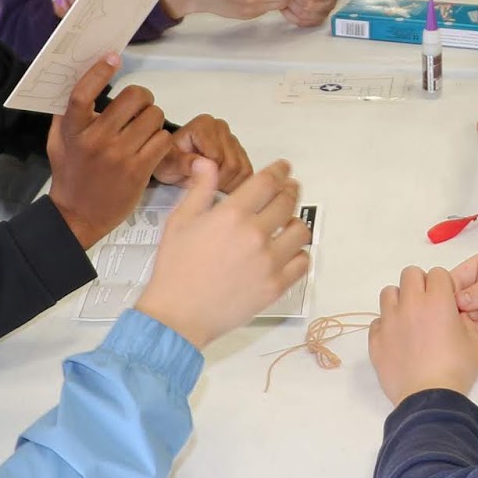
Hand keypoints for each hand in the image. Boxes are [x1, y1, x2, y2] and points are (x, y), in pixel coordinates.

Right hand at [45, 54, 174, 248]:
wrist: (78, 217)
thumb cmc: (70, 174)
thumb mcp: (58, 142)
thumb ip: (66, 114)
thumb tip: (81, 80)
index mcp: (73, 130)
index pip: (83, 93)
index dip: (99, 71)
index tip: (113, 57)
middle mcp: (96, 140)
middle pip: (133, 97)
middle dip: (142, 98)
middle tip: (140, 106)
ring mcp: (119, 156)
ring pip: (154, 117)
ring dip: (153, 119)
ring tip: (145, 130)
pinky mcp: (139, 170)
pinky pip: (163, 139)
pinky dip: (161, 139)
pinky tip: (151, 147)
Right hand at [136, 159, 311, 348]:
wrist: (178, 314)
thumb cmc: (175, 267)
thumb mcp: (180, 221)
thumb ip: (199, 189)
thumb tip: (208, 162)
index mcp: (232, 214)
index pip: (267, 182)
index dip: (279, 171)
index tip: (284, 168)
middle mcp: (256, 234)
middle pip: (287, 202)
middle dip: (290, 190)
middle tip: (289, 189)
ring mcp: (269, 262)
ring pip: (300, 231)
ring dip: (295, 222)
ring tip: (287, 223)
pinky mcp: (276, 286)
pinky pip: (302, 263)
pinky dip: (298, 254)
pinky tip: (288, 252)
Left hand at [154, 113, 251, 190]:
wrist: (172, 160)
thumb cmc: (168, 161)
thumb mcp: (168, 165)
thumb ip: (184, 163)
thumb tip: (202, 163)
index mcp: (203, 126)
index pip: (217, 157)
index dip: (208, 176)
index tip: (195, 184)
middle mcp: (221, 128)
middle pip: (233, 163)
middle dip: (219, 182)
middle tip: (204, 188)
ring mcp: (232, 138)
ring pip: (243, 168)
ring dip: (229, 184)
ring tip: (211, 186)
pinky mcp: (240, 150)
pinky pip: (247, 171)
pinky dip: (236, 182)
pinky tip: (221, 185)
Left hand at [369, 267, 477, 404]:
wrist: (429, 400)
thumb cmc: (457, 371)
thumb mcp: (477, 344)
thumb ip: (468, 323)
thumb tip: (457, 317)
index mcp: (437, 301)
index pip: (438, 273)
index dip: (444, 285)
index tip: (447, 301)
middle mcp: (410, 304)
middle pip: (410, 274)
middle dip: (421, 284)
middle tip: (428, 305)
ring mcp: (389, 321)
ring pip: (389, 293)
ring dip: (400, 301)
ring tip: (409, 320)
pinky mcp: (375, 339)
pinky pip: (378, 321)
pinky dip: (387, 326)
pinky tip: (398, 340)